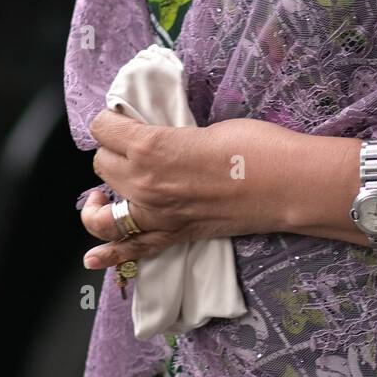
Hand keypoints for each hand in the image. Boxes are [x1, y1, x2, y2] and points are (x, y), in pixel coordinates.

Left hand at [80, 109, 301, 272]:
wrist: (284, 184)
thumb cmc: (253, 145)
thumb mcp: (204, 126)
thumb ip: (172, 136)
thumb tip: (162, 141)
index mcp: (150, 146)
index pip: (104, 129)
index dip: (111, 120)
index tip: (123, 118)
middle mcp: (144, 183)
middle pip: (102, 164)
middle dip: (113, 152)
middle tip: (133, 146)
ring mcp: (156, 215)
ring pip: (102, 212)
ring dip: (101, 199)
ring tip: (107, 193)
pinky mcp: (173, 236)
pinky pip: (131, 251)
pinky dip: (108, 256)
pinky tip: (92, 258)